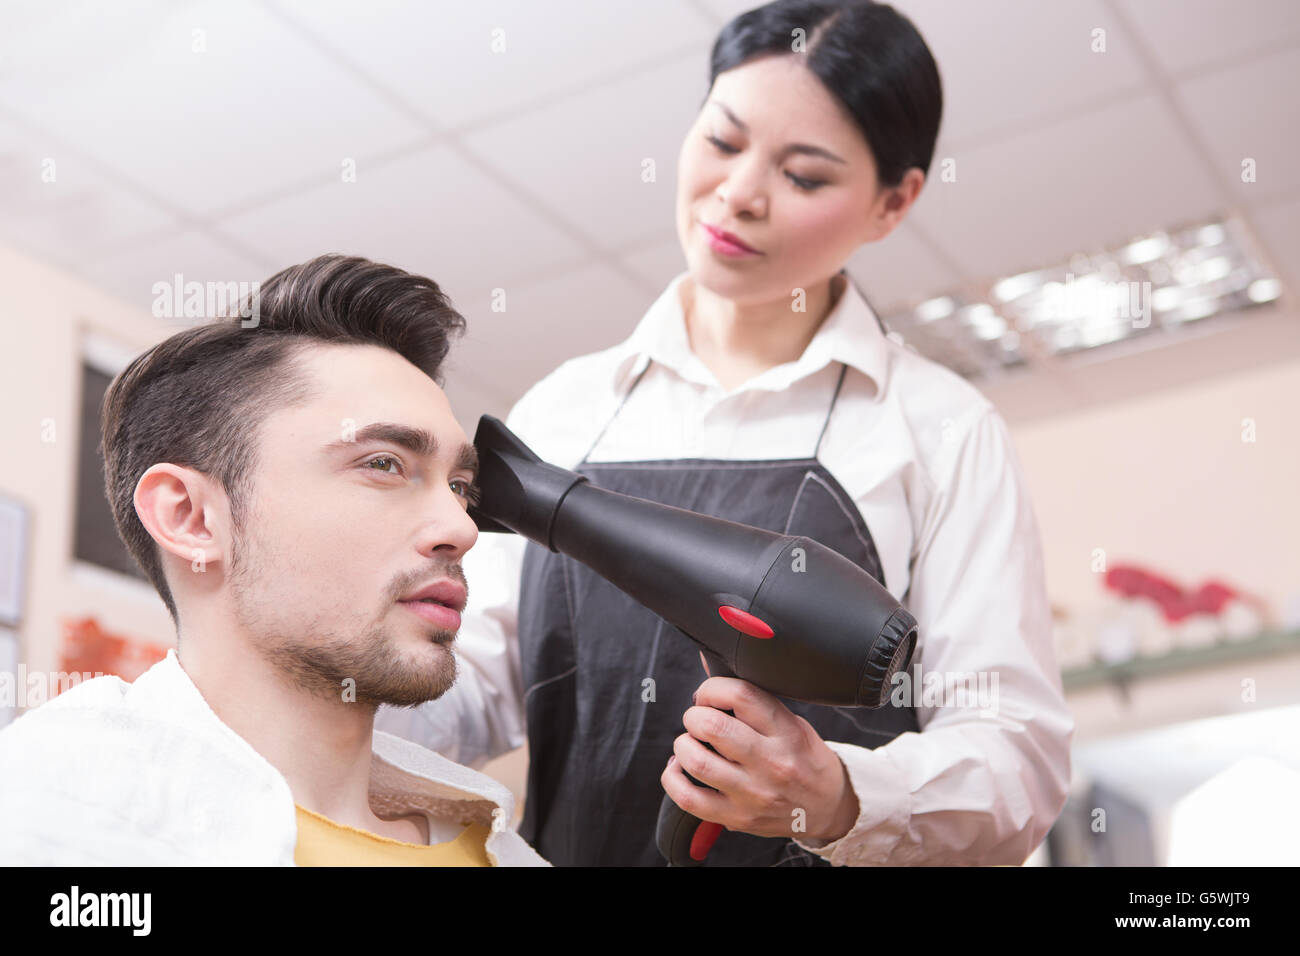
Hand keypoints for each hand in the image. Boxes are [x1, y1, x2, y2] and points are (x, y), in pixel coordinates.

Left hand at [659, 675, 859, 842]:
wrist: (830, 807)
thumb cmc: (805, 758)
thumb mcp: (791, 722)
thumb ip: (753, 701)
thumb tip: (708, 662)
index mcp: (786, 731)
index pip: (741, 695)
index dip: (712, 688)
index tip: (708, 694)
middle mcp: (770, 762)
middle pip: (712, 727)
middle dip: (694, 716)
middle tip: (698, 718)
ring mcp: (753, 793)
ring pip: (697, 761)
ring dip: (683, 745)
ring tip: (690, 742)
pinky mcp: (738, 818)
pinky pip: (690, 799)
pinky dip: (673, 780)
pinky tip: (680, 769)